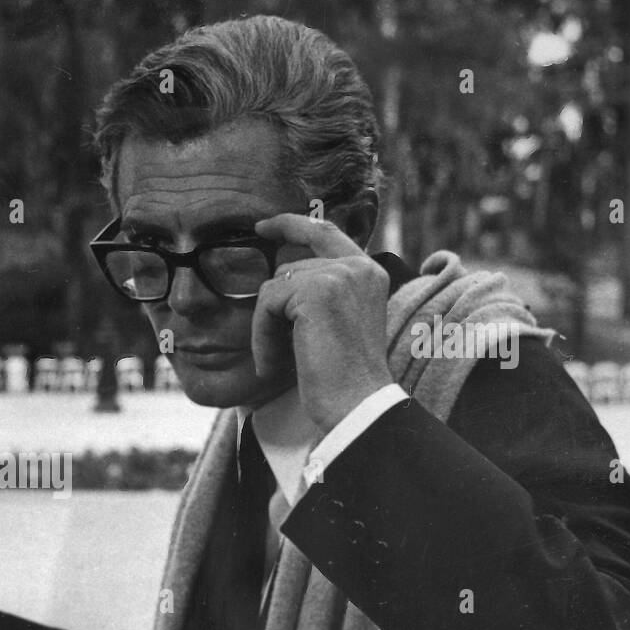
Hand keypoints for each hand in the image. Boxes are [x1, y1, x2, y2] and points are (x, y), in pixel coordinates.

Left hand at [251, 214, 393, 432]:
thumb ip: (317, 293)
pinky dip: (261, 336)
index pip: (325, 232)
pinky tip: (272, 364)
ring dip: (265, 328)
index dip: (292, 224)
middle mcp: (358, 266)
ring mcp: (339, 275)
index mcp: (368, 272)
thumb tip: (279, 275)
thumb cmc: (342, 378)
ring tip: (276, 361)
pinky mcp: (316, 291)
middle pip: (289, 266)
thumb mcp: (334, 325)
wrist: (356, 404)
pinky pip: (267, 303)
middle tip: (265, 312)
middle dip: (271, 302)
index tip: (263, 226)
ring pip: (273, 287)